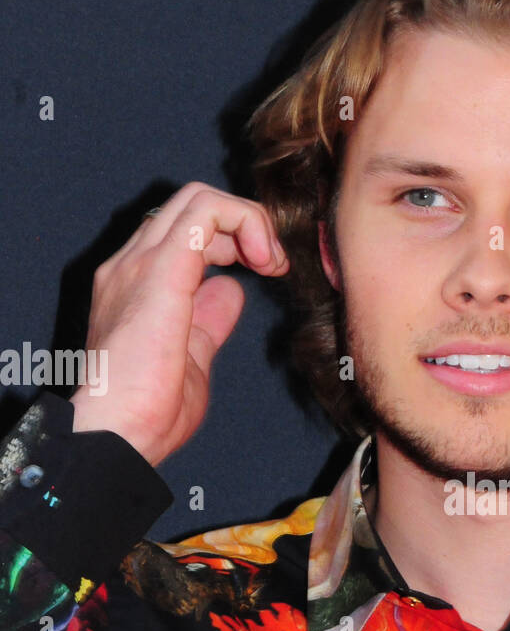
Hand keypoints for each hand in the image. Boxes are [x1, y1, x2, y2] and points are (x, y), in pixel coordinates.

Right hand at [69, 183, 288, 466]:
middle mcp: (131, 264)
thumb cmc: (148, 413)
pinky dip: (246, 222)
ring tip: (270, 262)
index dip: (231, 241)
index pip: (184, 233)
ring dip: (249, 221)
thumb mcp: (191, 358)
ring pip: (199, 199)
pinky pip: (207, 211)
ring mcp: (141, 262)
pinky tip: (263, 259)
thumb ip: (208, 322)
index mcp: (135, 285)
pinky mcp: (161, 268)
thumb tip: (229, 295)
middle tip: (271, 265)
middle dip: (243, 225)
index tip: (263, 273)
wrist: (117, 431)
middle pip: (191, 206)